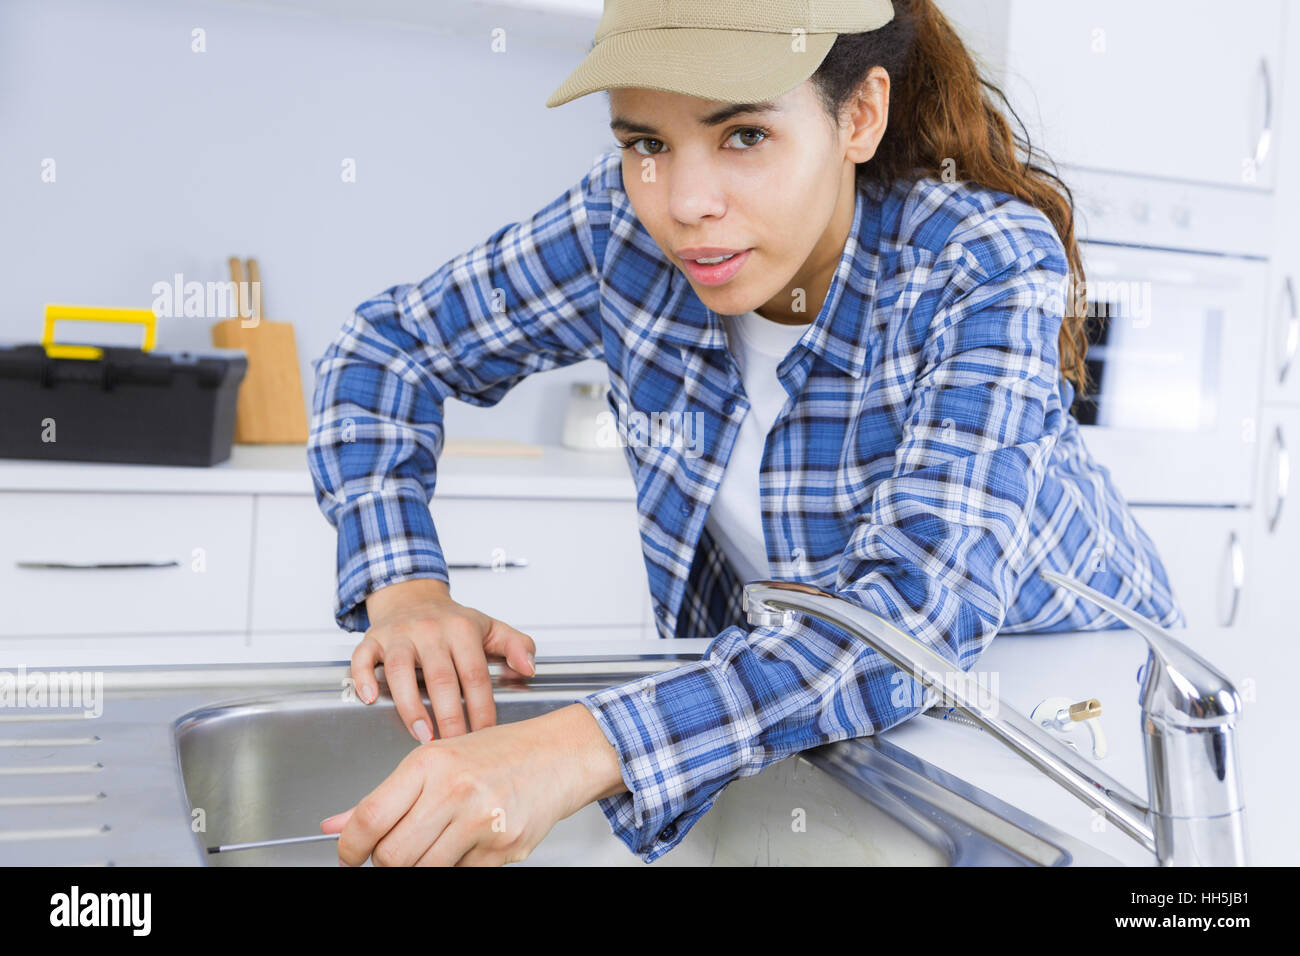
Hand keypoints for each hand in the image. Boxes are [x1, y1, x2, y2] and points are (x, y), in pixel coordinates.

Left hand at [320, 703, 627, 865]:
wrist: (559, 755)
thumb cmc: (498, 754)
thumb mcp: (436, 760)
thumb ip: (384, 796)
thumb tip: (334, 825)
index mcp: (430, 763)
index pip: (370, 818)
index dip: (349, 847)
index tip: (349, 855)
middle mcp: (455, 791)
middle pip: (392, 856)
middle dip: (385, 863)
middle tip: (393, 852)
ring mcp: (481, 822)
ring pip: (423, 872)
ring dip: (418, 868)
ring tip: (431, 846)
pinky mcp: (504, 849)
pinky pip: (459, 877)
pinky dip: (454, 869)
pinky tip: (464, 846)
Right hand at [354, 578, 535, 742]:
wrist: (413, 596)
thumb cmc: (452, 621)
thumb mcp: (490, 627)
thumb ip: (517, 645)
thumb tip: (529, 667)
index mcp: (461, 628)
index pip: (474, 672)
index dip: (481, 705)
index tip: (485, 733)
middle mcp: (429, 630)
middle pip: (440, 677)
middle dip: (449, 715)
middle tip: (455, 744)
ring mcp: (399, 635)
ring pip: (400, 670)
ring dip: (410, 706)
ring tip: (422, 734)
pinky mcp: (373, 640)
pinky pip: (363, 658)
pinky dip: (363, 678)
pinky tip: (370, 699)